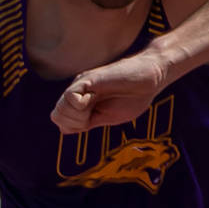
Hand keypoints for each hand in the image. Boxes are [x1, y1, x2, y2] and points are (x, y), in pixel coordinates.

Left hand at [51, 50, 170, 134]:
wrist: (151, 78)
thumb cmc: (134, 97)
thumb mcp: (107, 117)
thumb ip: (87, 122)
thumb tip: (64, 130)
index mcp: (81, 103)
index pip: (61, 121)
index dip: (74, 127)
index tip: (93, 120)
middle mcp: (77, 93)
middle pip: (57, 117)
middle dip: (75, 123)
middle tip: (94, 113)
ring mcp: (81, 85)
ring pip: (60, 109)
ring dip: (78, 115)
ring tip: (95, 104)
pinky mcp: (87, 79)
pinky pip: (69, 97)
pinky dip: (81, 104)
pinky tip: (95, 97)